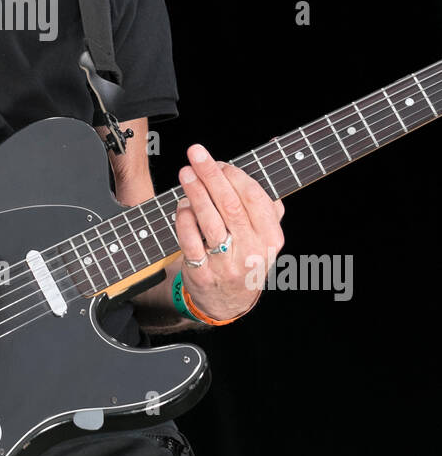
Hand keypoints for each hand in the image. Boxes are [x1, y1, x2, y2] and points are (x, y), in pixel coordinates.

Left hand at [175, 145, 284, 321]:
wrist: (229, 302)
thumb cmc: (246, 257)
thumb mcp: (264, 236)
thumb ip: (266, 203)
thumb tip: (273, 153)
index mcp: (270, 238)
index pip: (254, 198)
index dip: (235, 176)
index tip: (220, 162)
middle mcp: (252, 252)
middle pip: (230, 205)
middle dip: (211, 175)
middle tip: (195, 153)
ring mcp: (227, 265)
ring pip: (210, 221)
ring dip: (196, 192)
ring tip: (186, 172)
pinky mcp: (203, 275)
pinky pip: (190, 241)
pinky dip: (184, 219)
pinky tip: (182, 205)